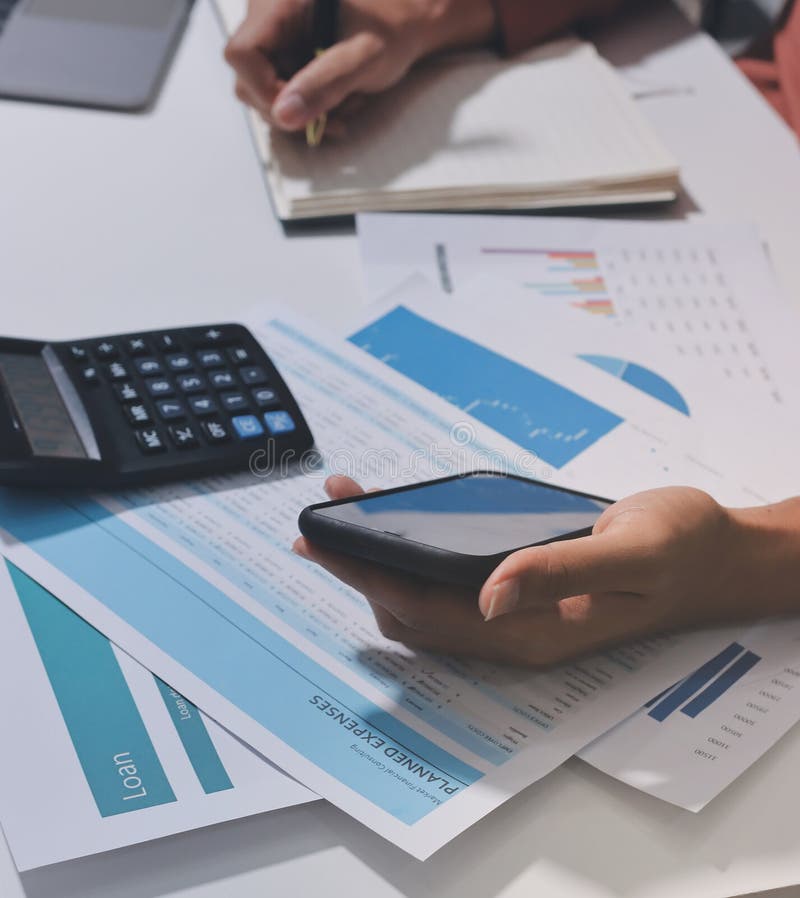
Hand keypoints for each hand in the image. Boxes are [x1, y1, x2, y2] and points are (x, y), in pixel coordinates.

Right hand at [224, 0, 495, 131]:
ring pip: (265, 89)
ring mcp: (278, 33)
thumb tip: (284, 115)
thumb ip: (324, 84)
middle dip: (287, 109)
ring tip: (341, 110)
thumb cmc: (396, 25)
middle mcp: (270, 12)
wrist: (413, 15)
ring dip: (303, 112)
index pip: (241, 54)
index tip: (298, 112)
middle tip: (326, 121)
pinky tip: (339, 101)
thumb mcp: (364, 57)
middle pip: (248, 77)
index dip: (263, 91)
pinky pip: (284, 87)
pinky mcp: (289, 49)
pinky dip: (310, 103)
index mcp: (281, 0)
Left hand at [293, 476, 778, 666]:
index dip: (364, 575)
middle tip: (326, 517)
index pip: (422, 609)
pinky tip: (407, 524)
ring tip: (354, 511)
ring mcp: (514, 617)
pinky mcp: (521, 594)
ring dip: (382, 562)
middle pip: (409, 609)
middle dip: (359, 568)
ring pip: (423, 599)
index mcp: (529, 633)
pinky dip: (413, 557)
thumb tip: (489, 596)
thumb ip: (560, 572)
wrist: (717, 555)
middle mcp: (511, 633)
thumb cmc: (680, 548)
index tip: (319, 540)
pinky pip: (447, 583)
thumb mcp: (629, 553)